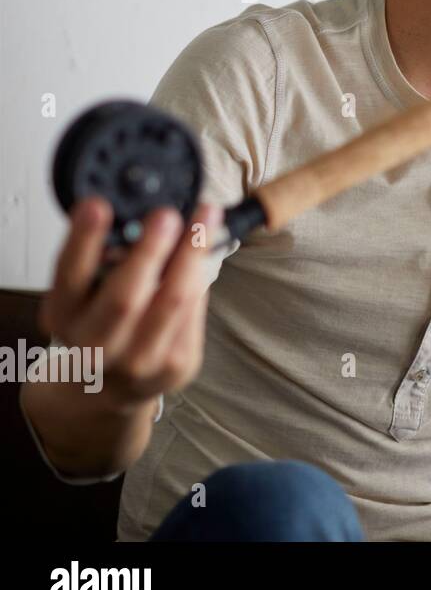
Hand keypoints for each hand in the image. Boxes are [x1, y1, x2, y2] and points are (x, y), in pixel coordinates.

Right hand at [37, 196, 221, 413]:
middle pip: (125, 297)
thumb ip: (104, 260)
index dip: (83, 240)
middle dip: (149, 251)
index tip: (96, 205)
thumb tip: (141, 219)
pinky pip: (195, 309)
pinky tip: (205, 250)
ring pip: (174, 300)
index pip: (70, 275)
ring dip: (193, 252)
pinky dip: (201, 275)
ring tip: (205, 217)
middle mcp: (96, 346)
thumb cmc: (101, 322)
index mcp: (64, 316)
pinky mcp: (177, 365)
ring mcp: (138, 361)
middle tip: (166, 214)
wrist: (111, 384)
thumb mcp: (85, 292)